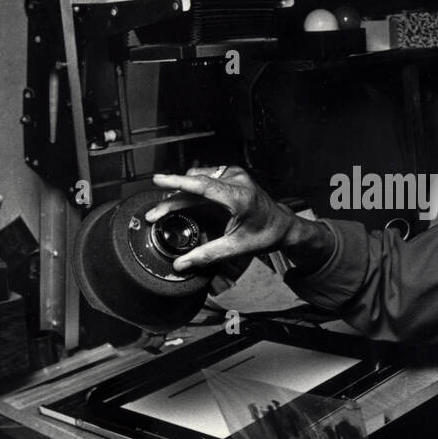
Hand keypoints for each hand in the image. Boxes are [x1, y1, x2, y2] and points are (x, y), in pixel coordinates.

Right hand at [145, 166, 307, 272]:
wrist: (282, 225)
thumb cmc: (265, 234)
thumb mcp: (236, 248)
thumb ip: (207, 255)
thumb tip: (182, 264)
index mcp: (239, 196)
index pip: (202, 186)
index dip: (177, 182)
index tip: (158, 179)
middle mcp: (236, 180)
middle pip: (194, 184)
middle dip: (172, 198)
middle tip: (155, 214)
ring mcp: (234, 175)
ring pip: (197, 179)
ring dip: (180, 193)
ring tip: (166, 209)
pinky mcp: (231, 174)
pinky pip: (205, 177)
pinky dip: (191, 189)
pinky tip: (183, 201)